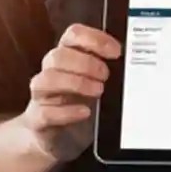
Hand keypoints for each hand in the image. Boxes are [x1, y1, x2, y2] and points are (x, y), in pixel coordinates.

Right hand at [19, 23, 120, 160]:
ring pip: (46, 80)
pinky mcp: (38, 119)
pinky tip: (84, 112)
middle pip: (58, 56)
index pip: (73, 35)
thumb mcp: (94, 82)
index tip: (116, 52)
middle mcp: (50, 71)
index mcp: (66, 56)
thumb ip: (105, 69)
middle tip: (106, 75)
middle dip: (86, 63)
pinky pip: (45, 112)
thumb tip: (132, 61)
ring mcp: (41, 96)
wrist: (54, 136)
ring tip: (98, 91)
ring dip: (75, 83)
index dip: (94, 39)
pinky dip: (66, 112)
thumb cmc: (78, 101)